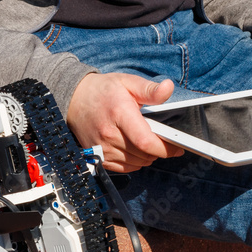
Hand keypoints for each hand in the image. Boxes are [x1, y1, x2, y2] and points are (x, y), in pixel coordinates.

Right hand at [67, 72, 183, 172]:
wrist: (74, 100)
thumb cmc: (103, 91)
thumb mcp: (127, 82)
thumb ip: (150, 89)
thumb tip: (168, 88)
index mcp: (120, 114)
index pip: (146, 141)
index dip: (165, 148)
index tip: (177, 148)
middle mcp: (109, 135)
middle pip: (144, 154)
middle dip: (159, 150)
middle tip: (160, 138)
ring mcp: (103, 149)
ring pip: (137, 163)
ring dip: (147, 156)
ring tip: (145, 140)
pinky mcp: (99, 158)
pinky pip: (125, 168)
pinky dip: (135, 162)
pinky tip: (134, 148)